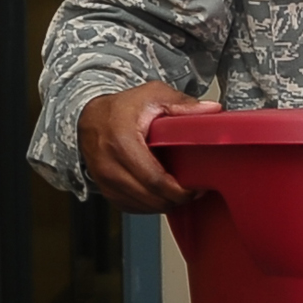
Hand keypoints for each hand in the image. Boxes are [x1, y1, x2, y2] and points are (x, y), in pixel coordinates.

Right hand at [78, 81, 221, 214]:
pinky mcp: (105, 190)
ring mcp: (104, 180)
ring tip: (179, 192)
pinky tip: (161, 195)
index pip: (154, 179)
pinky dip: (149, 205)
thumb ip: (182, 104)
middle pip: (150, 196)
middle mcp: (109, 165)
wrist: (90, 118)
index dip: (179, 189)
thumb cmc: (121, 108)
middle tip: (192, 192)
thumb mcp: (152, 96)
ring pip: (142, 205)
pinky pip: (131, 207)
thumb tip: (212, 110)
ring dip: (164, 204)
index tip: (196, 187)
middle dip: (175, 199)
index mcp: (122, 142)